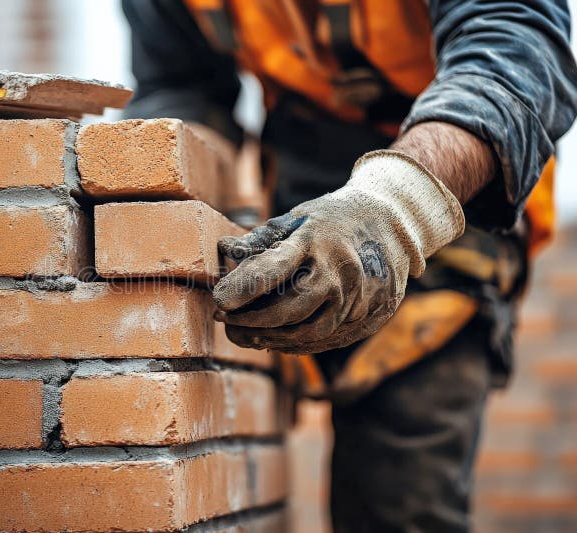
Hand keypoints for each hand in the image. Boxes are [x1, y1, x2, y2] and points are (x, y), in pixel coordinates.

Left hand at [213, 150, 464, 352]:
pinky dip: (297, 344)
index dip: (244, 287)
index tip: (218, 300)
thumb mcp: (296, 218)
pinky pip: (328, 340)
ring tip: (244, 334)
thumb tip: (224, 252)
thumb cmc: (332, 220)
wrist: (394, 222)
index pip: (273, 268)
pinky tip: (276, 338)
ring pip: (309, 334)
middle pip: (289, 310)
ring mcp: (361, 297)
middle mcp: (341, 271)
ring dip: (270, 339)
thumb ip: (260, 240)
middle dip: (250, 321)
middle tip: (223, 320)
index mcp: (316, 240)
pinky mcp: (372, 316)